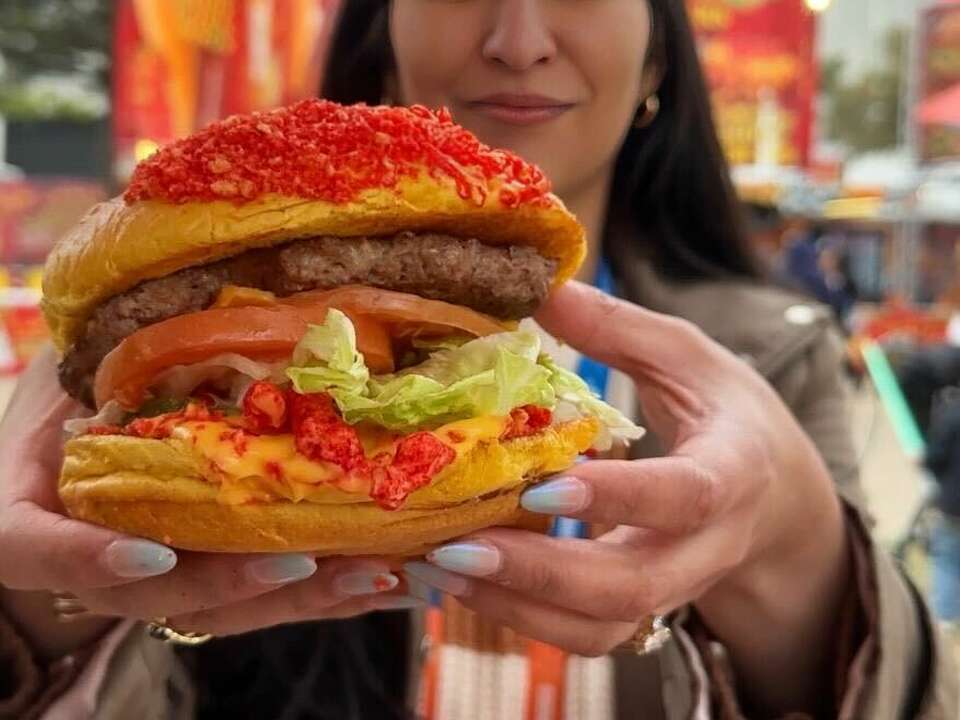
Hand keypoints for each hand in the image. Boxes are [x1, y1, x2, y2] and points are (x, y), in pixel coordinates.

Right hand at [0, 348, 418, 657]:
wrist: (74, 441)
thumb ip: (115, 361)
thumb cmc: (70, 389)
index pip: (36, 550)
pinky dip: (326, 592)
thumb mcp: (75, 362)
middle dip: (236, 583)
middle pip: (161, 596)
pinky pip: (264, 598)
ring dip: (303, 598)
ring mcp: (160, 579)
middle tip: (305, 562)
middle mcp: (98, 561)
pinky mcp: (212, 577)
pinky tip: (388, 578)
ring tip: (375, 573)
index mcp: (35, 509)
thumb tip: (207, 307)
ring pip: (225, 609)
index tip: (152, 554)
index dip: (87, 560)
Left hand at [407, 282, 848, 712]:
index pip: (686, 497)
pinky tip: (461, 581)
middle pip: (633, 587)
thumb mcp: (690, 358)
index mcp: (733, 472)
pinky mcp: (640, 606)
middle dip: (540, 576)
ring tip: (438, 569)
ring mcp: (673, 586)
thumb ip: (620, 328)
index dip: (619, 498)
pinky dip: (520, 617)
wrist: (775, 497)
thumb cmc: (729, 415)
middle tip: (453, 548)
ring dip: (517, 609)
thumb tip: (539, 288)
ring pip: (603, 629)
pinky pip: (583, 634)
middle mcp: (706, 546)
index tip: (541, 487)